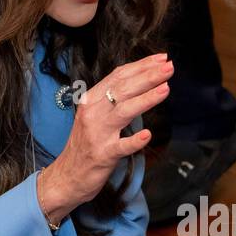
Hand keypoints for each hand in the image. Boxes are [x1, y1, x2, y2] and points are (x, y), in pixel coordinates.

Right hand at [37, 54, 172, 221]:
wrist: (67, 176)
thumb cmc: (86, 145)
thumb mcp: (95, 116)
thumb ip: (112, 99)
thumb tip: (140, 82)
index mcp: (91, 100)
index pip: (118, 76)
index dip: (141, 66)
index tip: (161, 58)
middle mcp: (93, 113)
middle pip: (123, 89)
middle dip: (148, 76)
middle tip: (169, 67)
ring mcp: (98, 134)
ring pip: (123, 111)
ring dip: (146, 99)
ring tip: (165, 88)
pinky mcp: (103, 155)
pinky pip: (121, 147)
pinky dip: (134, 141)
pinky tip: (147, 135)